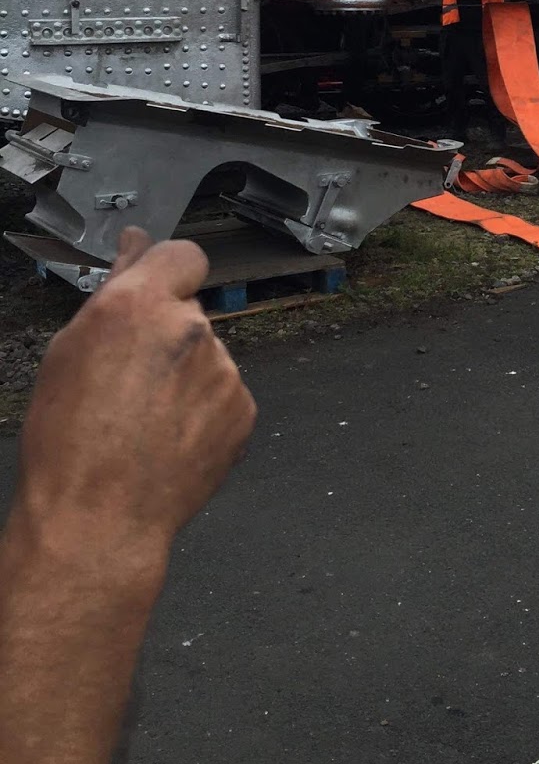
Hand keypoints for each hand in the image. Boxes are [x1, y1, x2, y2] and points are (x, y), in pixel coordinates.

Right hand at [10, 228, 256, 590]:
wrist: (99, 519)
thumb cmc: (68, 441)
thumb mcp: (70, 351)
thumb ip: (115, 288)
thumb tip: (136, 244)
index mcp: (140, 305)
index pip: (182, 254)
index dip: (167, 272)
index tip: (155, 291)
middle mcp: (191, 328)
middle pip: (189, 311)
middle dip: (166, 334)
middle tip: (128, 380)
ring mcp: (224, 369)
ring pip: (207, 355)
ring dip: (185, 374)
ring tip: (142, 419)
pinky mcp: (244, 407)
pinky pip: (223, 393)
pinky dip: (203, 409)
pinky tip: (168, 438)